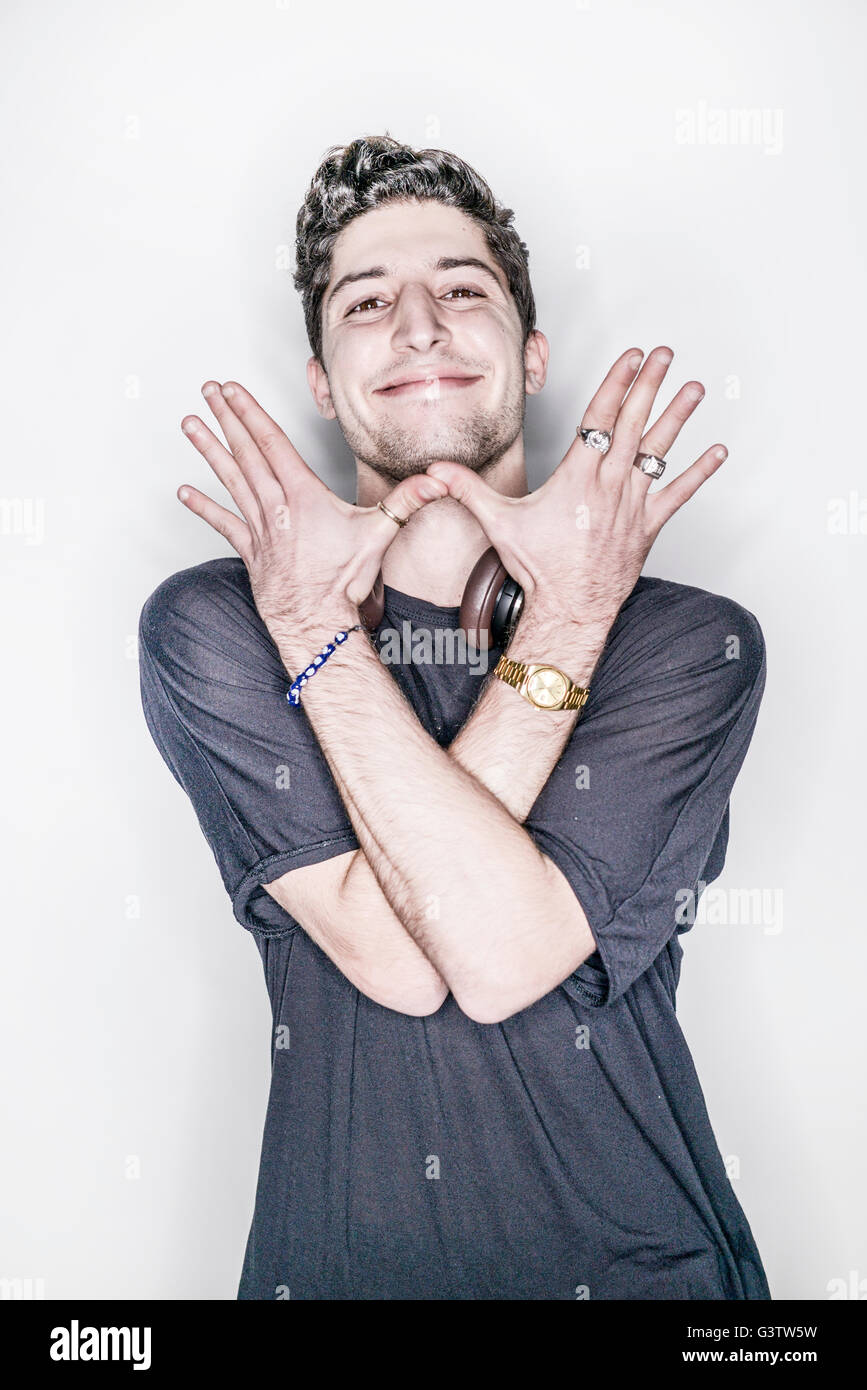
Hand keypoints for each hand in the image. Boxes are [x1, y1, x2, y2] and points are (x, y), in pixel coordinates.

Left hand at [177, 379, 447, 635]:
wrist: (315, 622)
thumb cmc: (343, 581)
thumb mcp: (379, 534)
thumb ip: (406, 502)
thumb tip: (437, 480)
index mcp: (302, 496)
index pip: (272, 443)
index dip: (250, 413)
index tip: (232, 390)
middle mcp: (275, 507)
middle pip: (246, 453)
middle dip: (226, 419)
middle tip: (207, 391)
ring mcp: (260, 529)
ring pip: (230, 480)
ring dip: (209, 451)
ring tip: (190, 425)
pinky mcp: (252, 552)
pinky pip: (224, 524)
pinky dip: (204, 507)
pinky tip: (184, 492)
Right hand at [426, 346, 726, 628]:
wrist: (569, 608)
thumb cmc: (539, 568)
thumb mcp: (499, 523)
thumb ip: (469, 490)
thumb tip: (435, 471)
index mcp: (577, 478)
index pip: (600, 418)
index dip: (617, 382)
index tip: (633, 356)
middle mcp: (609, 486)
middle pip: (633, 424)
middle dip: (650, 385)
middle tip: (666, 355)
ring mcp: (632, 505)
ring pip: (658, 452)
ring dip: (677, 418)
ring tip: (694, 389)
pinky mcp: (647, 527)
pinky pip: (678, 494)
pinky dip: (699, 473)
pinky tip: (718, 452)